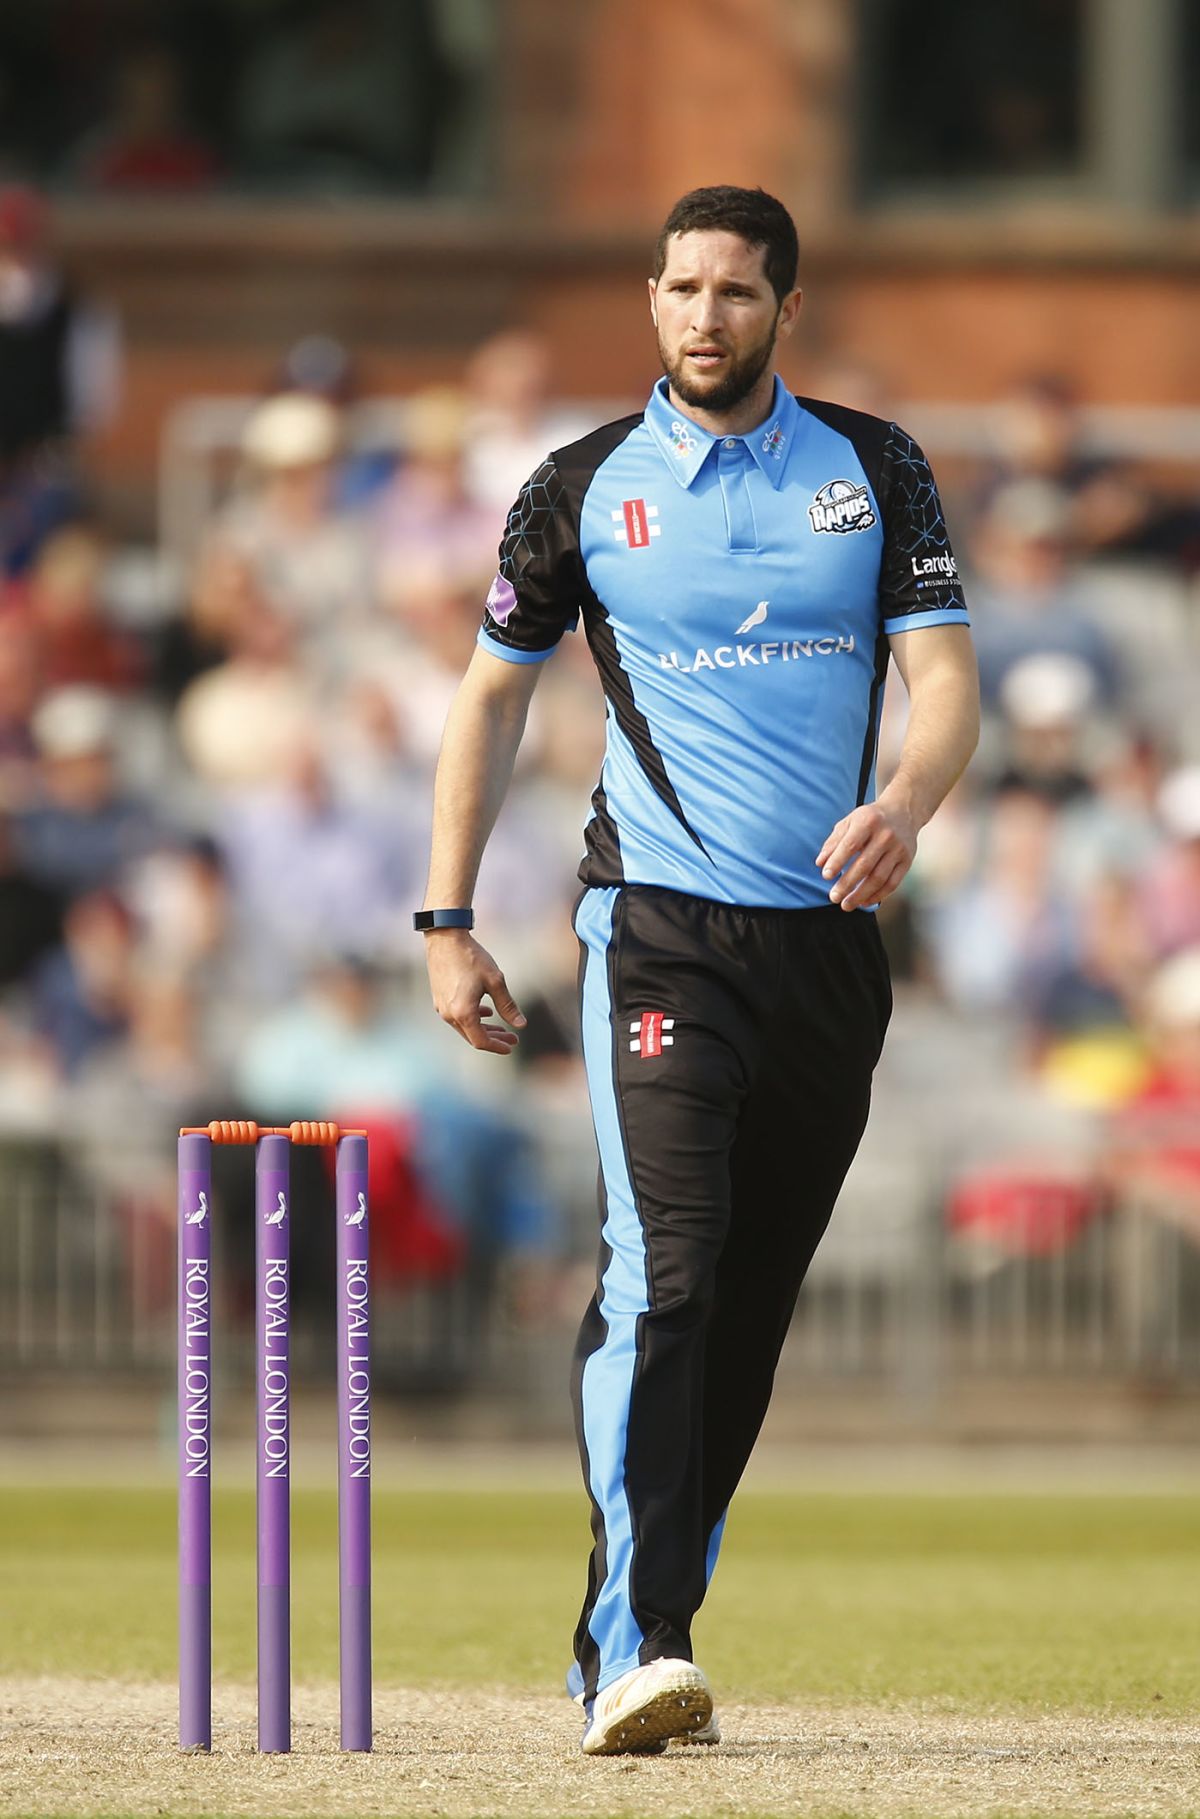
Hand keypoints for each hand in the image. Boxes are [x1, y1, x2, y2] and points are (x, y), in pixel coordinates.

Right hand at [424, 929, 525, 1054]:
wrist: (445, 939)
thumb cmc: (471, 958)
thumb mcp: (495, 981)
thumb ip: (508, 1005)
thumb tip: (521, 1025)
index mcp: (463, 1012)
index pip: (481, 1041)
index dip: (497, 1046)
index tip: (512, 1046)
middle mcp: (449, 1014)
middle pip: (473, 1036)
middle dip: (494, 1039)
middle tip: (513, 1038)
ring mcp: (441, 1007)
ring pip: (465, 1027)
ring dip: (484, 1029)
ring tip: (502, 1028)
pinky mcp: (439, 999)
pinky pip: (457, 1016)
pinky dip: (473, 1019)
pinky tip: (485, 1012)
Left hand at [816, 794, 916, 910]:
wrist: (903, 812)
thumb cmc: (871, 819)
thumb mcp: (850, 822)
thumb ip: (833, 842)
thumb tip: (820, 864)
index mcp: (868, 822)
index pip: (850, 845)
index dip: (837, 862)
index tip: (825, 876)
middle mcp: (885, 835)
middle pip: (865, 865)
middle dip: (847, 884)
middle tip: (833, 897)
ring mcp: (898, 849)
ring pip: (879, 878)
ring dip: (861, 894)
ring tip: (846, 904)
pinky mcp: (907, 861)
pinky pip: (892, 883)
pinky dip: (878, 895)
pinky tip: (865, 901)